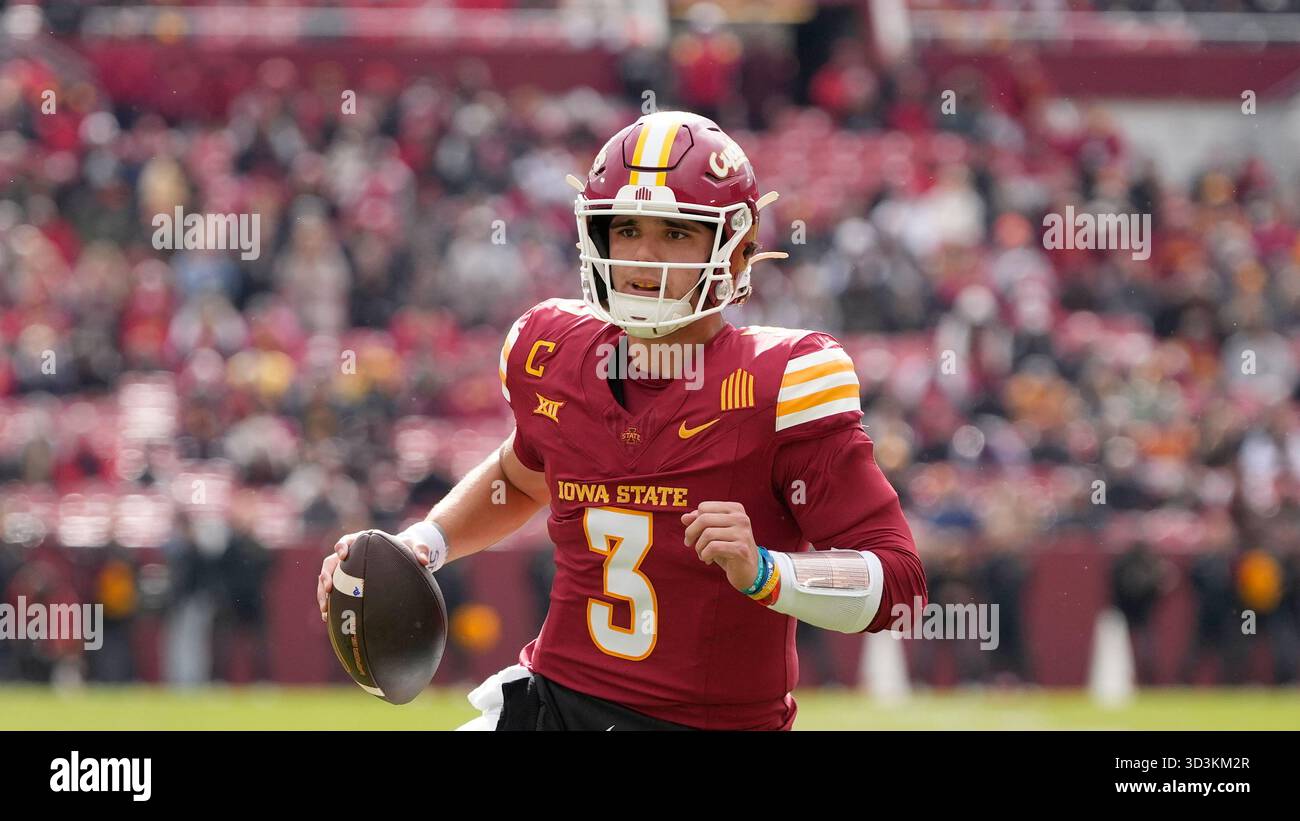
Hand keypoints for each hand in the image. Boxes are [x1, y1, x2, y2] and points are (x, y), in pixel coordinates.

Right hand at [316, 529, 432, 620]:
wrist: (401, 557)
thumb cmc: (406, 548)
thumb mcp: (415, 546)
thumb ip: (420, 549)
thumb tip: (425, 560)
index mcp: (362, 542)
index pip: (347, 541)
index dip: (342, 547)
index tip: (343, 555)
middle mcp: (349, 555)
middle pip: (330, 562)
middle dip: (327, 575)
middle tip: (329, 587)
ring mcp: (344, 570)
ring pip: (327, 579)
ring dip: (323, 593)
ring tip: (325, 610)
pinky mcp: (344, 584)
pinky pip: (332, 593)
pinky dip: (329, 604)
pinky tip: (328, 618)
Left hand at [681, 501, 759, 592]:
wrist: (748, 570)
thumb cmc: (728, 548)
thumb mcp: (712, 533)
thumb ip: (699, 522)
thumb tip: (684, 517)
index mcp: (735, 509)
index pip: (704, 507)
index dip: (693, 522)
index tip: (693, 535)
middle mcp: (741, 518)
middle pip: (704, 519)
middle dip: (691, 533)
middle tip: (689, 544)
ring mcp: (743, 533)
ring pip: (707, 534)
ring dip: (699, 547)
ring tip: (702, 554)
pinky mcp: (741, 549)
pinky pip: (713, 547)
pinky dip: (705, 555)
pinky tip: (708, 560)